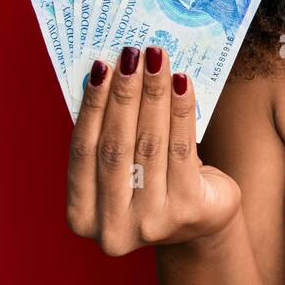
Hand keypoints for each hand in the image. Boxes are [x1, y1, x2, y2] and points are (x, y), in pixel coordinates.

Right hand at [66, 44, 241, 255]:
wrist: (202, 223)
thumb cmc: (154, 185)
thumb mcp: (123, 171)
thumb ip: (110, 138)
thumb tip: (110, 74)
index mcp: (82, 218)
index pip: (83, 152)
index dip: (91, 106)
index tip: (100, 66)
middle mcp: (112, 229)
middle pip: (116, 147)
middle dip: (124, 94)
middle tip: (131, 54)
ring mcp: (152, 224)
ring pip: (150, 144)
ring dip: (153, 94)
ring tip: (157, 59)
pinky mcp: (189, 210)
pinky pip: (182, 148)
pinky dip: (181, 110)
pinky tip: (181, 82)